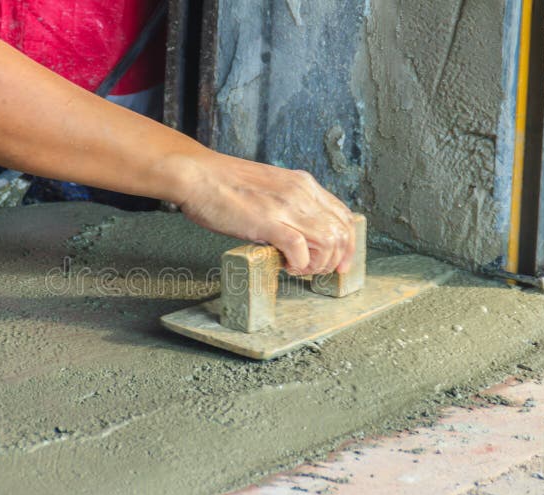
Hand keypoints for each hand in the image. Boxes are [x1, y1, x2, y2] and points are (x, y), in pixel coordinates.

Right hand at [172, 152, 355, 274]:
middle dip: (335, 260)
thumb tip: (295, 232)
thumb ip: (287, 204)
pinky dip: (299, 264)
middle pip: (341, 232)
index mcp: (302, 183)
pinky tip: (286, 266)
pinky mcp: (267, 221)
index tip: (339, 262)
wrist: (196, 174)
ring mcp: (285, 206)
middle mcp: (301, 193)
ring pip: (327, 242)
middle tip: (316, 272)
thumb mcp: (268, 186)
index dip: (347, 244)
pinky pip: (299, 249)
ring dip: (317, 264)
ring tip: (298, 269)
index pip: (343, 215)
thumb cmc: (222, 183)